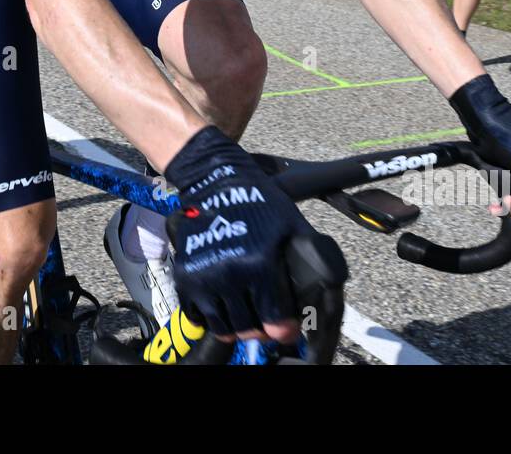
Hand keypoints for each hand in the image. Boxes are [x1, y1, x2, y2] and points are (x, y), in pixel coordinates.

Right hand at [165, 126, 320, 343]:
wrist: (215, 182)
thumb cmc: (259, 202)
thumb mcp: (293, 224)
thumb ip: (310, 258)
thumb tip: (325, 291)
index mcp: (259, 263)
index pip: (274, 319)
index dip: (285, 328)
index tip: (286, 327)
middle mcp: (230, 275)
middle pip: (249, 329)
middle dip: (262, 328)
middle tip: (266, 318)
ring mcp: (204, 278)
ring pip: (223, 328)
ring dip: (238, 325)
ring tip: (246, 312)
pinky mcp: (185, 277)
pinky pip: (198, 316)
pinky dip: (211, 317)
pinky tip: (224, 304)